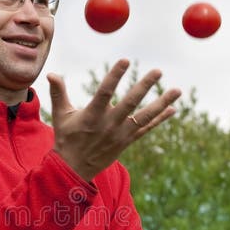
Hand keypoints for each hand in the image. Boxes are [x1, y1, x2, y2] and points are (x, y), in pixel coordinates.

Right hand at [47, 61, 180, 180]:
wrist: (74, 169)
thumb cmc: (67, 138)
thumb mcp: (61, 115)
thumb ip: (58, 92)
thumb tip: (51, 73)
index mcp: (91, 116)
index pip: (105, 92)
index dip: (115, 76)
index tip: (125, 60)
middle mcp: (108, 125)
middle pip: (130, 103)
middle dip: (145, 86)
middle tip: (158, 71)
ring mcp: (120, 134)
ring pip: (144, 117)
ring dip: (162, 103)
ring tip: (177, 90)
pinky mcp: (127, 141)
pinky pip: (146, 129)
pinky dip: (160, 119)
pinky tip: (172, 109)